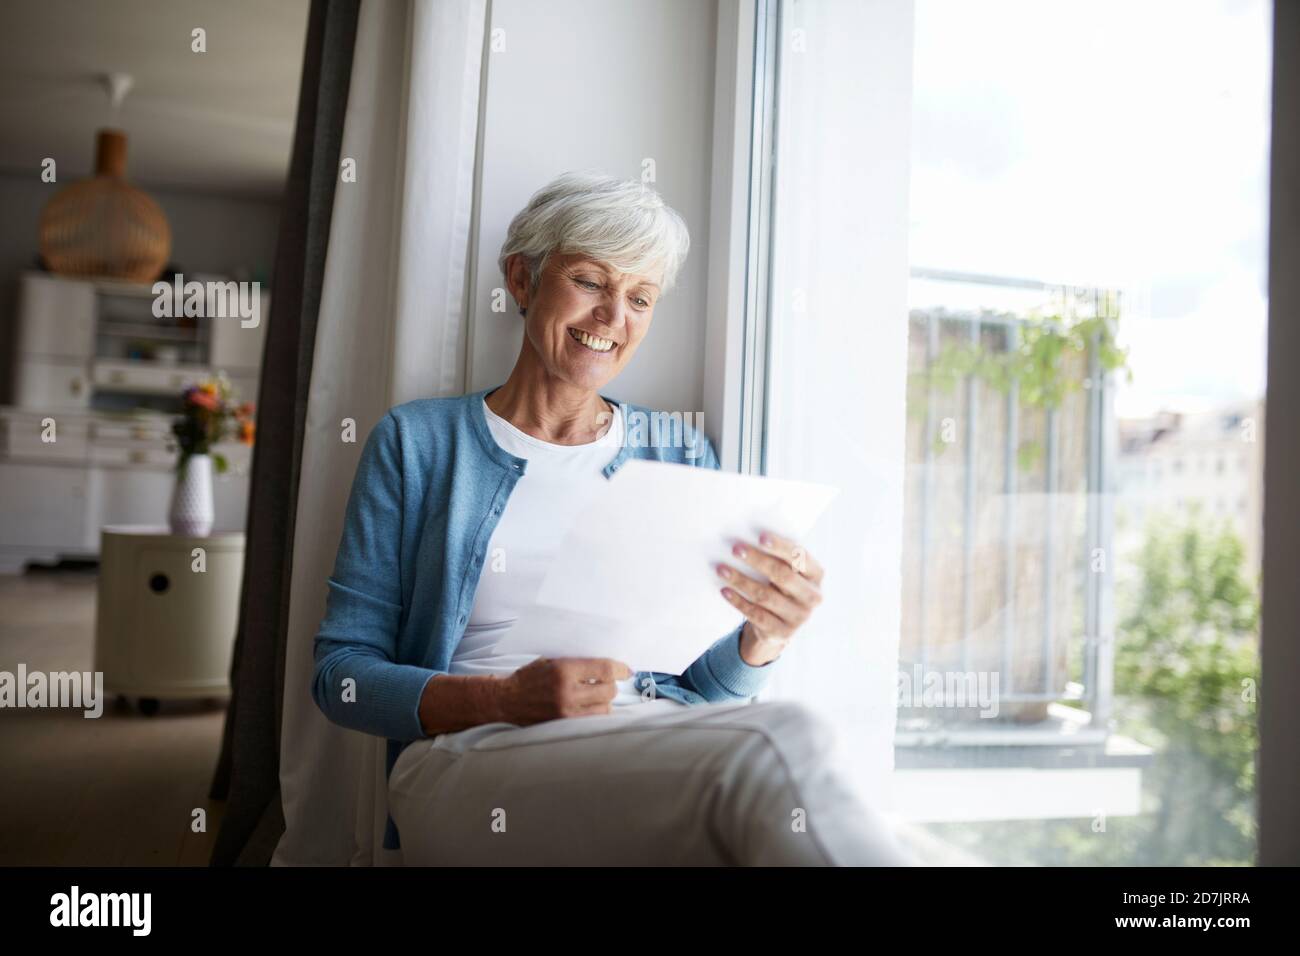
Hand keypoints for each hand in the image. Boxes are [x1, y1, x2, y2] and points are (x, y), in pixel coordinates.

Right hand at [496, 657, 631, 724]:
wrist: (505, 701)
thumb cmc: (528, 678)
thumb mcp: (550, 661)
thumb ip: (576, 663)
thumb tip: (606, 665)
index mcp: (564, 670)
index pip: (604, 668)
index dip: (620, 668)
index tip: (627, 670)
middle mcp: (567, 692)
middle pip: (609, 690)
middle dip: (612, 685)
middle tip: (608, 682)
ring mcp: (566, 712)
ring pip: (605, 708)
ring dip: (605, 701)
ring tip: (597, 696)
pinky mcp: (564, 726)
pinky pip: (593, 721)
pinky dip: (596, 713)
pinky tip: (592, 708)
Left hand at [716, 531, 824, 665]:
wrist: (780, 625)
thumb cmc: (780, 587)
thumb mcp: (788, 572)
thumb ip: (779, 558)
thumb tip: (748, 539)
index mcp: (816, 575)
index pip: (800, 557)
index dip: (781, 547)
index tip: (760, 537)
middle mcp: (812, 596)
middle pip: (783, 576)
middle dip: (758, 560)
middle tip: (736, 549)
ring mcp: (799, 617)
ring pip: (766, 596)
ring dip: (741, 581)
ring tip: (722, 569)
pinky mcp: (783, 633)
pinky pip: (756, 614)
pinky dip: (738, 601)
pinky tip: (725, 590)